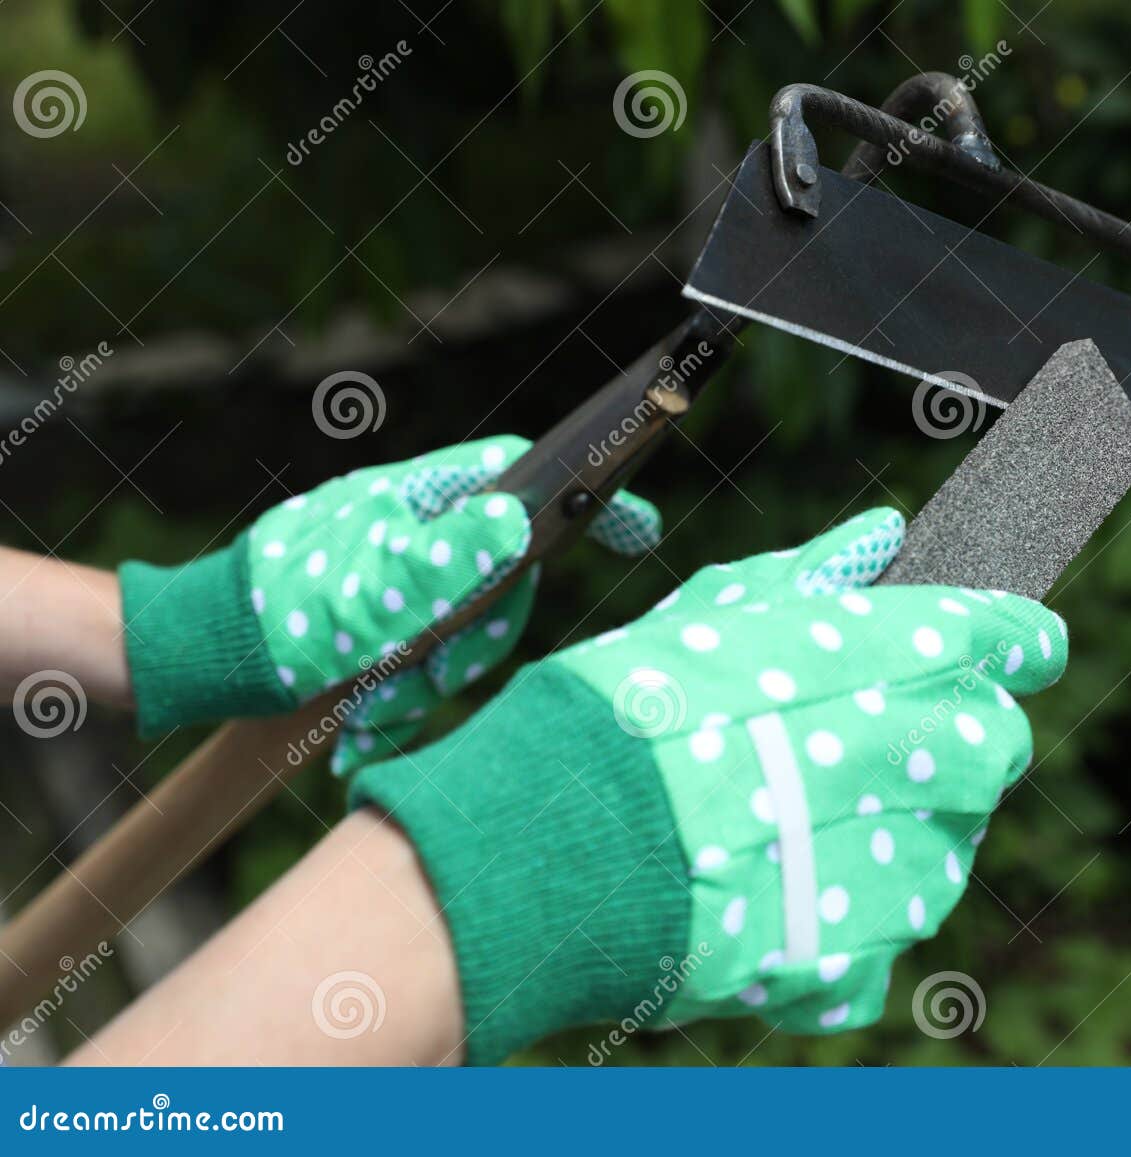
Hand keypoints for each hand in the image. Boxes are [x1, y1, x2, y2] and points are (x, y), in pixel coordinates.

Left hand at [118, 435, 660, 772]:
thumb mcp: (373, 592)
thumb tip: (520, 519)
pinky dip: (404, 695)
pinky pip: (432, 660)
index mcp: (423, 499)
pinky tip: (364, 716)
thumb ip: (451, 560)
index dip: (585, 497)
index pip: (523, 476)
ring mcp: (410, 576)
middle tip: (430, 670)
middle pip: (506, 578)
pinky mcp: (393, 621)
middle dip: (475, 638)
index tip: (639, 526)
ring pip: (470, 629)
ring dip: (428, 678)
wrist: (205, 656)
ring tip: (374, 698)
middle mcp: (424, 530)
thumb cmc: (282, 612)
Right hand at [348, 506, 1065, 1062]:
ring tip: (791, 823)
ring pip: (943, 850)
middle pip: (995, 746)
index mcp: (899, 659)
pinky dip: (837, 932)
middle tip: (864, 739)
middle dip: (952, 737)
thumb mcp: (715, 609)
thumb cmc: (629, 705)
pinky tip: (772, 900)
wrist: (559, 840)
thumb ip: (814, 573)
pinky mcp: (853, 959)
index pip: (1011, 638)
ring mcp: (898, 872)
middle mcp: (925, 761)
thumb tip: (880, 536)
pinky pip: (878, 948)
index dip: (1011, 641)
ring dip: (892, 836)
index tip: (1005, 649)